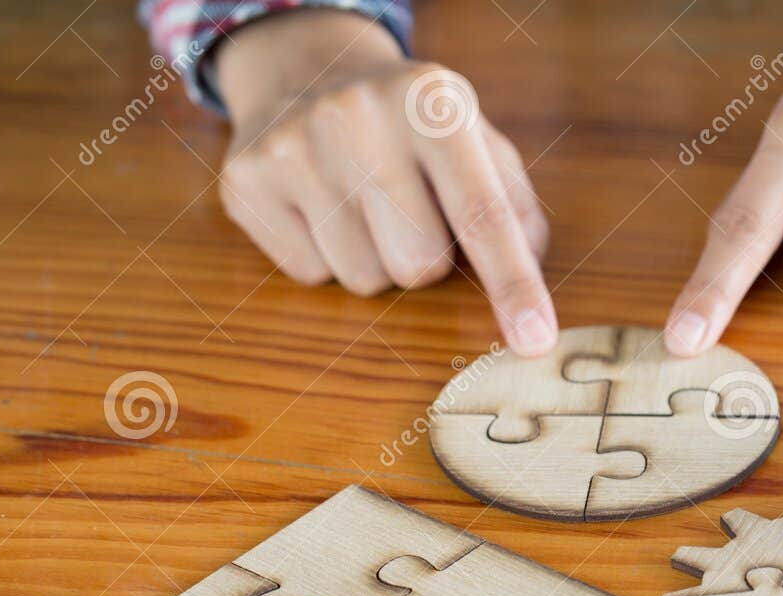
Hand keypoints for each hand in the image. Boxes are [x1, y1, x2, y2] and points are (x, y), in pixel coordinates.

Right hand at [215, 9, 555, 353]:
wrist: (305, 67)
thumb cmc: (408, 122)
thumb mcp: (473, 136)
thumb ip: (512, 203)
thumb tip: (528, 276)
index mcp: (431, 102)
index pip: (482, 214)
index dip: (513, 285)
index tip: (535, 341)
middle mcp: (358, 116)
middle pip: (419, 266)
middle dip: (426, 257)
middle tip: (408, 208)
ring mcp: (294, 148)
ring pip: (365, 280)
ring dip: (375, 260)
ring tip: (362, 204)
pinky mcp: (247, 182)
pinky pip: (310, 275)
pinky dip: (325, 256)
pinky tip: (321, 206)